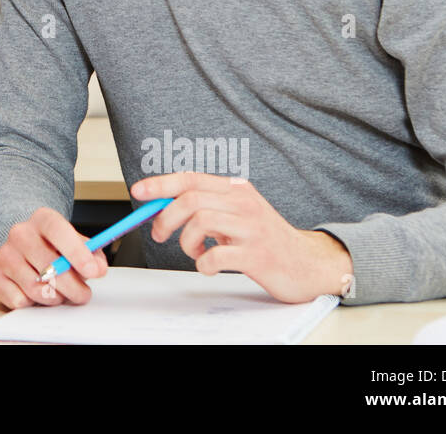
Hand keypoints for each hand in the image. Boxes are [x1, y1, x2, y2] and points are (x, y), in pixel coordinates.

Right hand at [0, 207, 107, 308]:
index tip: (92, 271)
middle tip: (83, 294)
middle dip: (73, 287)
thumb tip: (98, 267)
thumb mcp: (76, 242)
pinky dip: (33, 303)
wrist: (23, 245)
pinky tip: (36, 292)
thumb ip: (92, 253)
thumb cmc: (53, 246)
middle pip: (49, 266)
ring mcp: (4, 254)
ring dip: (55, 297)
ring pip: (35, 288)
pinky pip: (18, 300)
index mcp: (42, 219)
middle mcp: (20, 233)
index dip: (77, 252)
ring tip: (60, 293)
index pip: (58, 230)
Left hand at [131, 172, 353, 302]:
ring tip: (195, 252)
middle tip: (161, 235)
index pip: (191, 178)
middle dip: (166, 218)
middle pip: (191, 199)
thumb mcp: (236, 214)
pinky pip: (216, 256)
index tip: (138, 192)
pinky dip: (203, 264)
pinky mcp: (257, 255)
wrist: (307, 263)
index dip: (160, 184)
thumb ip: (206, 205)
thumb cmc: (265, 239)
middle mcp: (244, 203)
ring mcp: (252, 228)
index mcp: (236, 189)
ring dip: (186, 242)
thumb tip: (161, 206)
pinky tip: (209, 267)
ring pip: (200, 222)